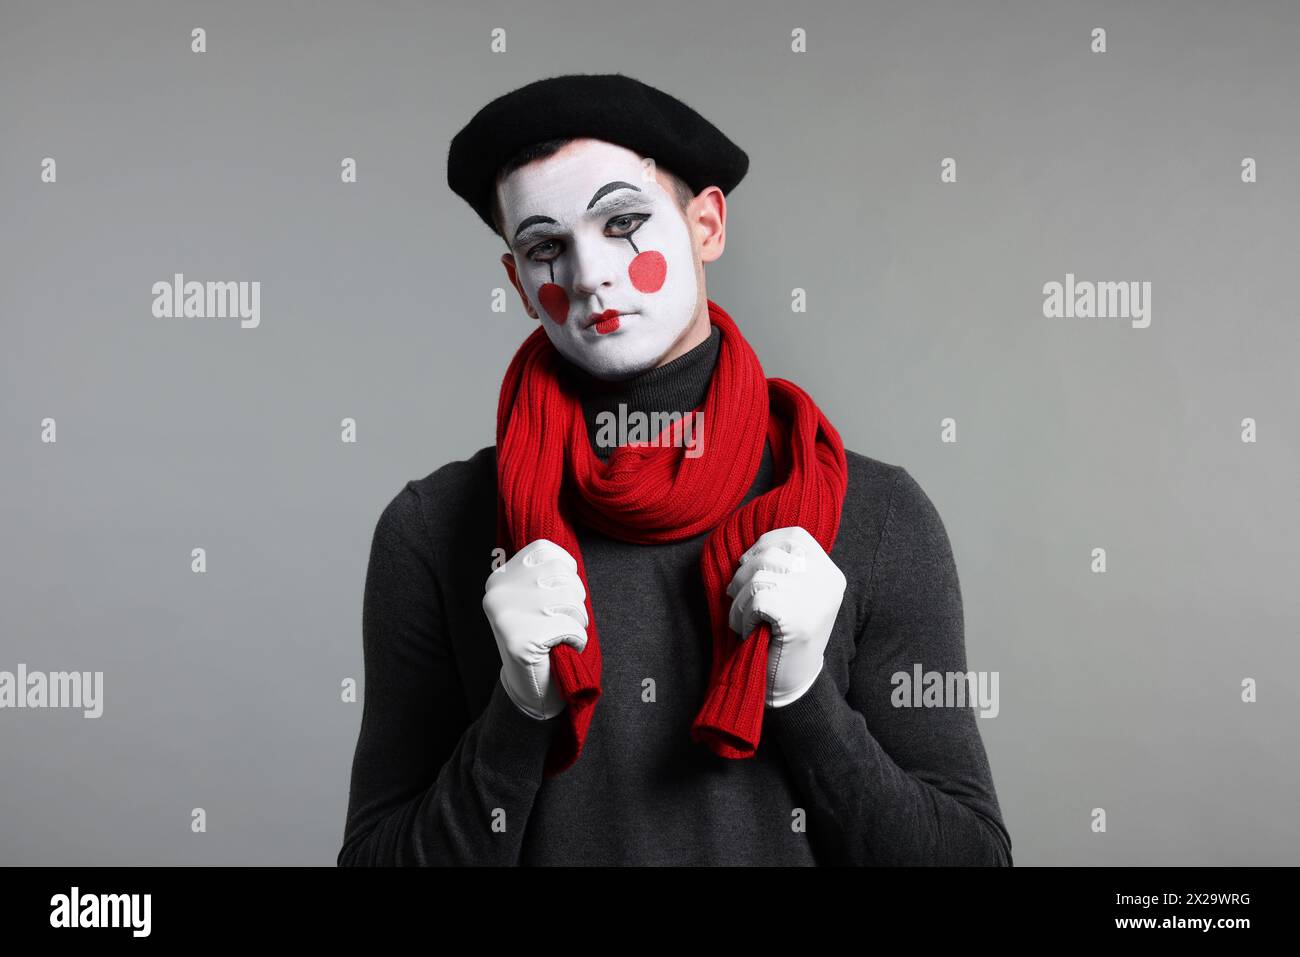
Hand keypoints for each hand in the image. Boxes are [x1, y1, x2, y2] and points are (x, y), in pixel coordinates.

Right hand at [482, 539, 588, 719]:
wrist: (530, 688)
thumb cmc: (542, 638)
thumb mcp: (536, 599)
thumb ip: (544, 576)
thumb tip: (569, 561)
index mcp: (500, 579)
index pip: (544, 550)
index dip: (566, 567)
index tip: (563, 590)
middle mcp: (498, 593)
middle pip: (561, 573)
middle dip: (576, 597)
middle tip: (566, 619)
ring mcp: (507, 616)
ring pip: (570, 599)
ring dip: (579, 620)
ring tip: (565, 633)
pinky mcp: (522, 640)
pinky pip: (571, 627)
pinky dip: (578, 640)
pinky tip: (563, 648)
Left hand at [726, 526, 845, 707]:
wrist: (793, 684)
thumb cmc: (785, 636)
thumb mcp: (795, 595)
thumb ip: (783, 568)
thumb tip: (747, 551)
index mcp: (830, 573)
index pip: (795, 536)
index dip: (764, 544)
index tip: (748, 564)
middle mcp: (827, 581)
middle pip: (770, 554)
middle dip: (743, 574)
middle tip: (736, 596)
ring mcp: (814, 599)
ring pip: (758, 576)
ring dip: (739, 599)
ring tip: (742, 617)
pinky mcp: (797, 618)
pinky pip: (755, 599)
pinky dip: (742, 614)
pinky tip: (748, 629)